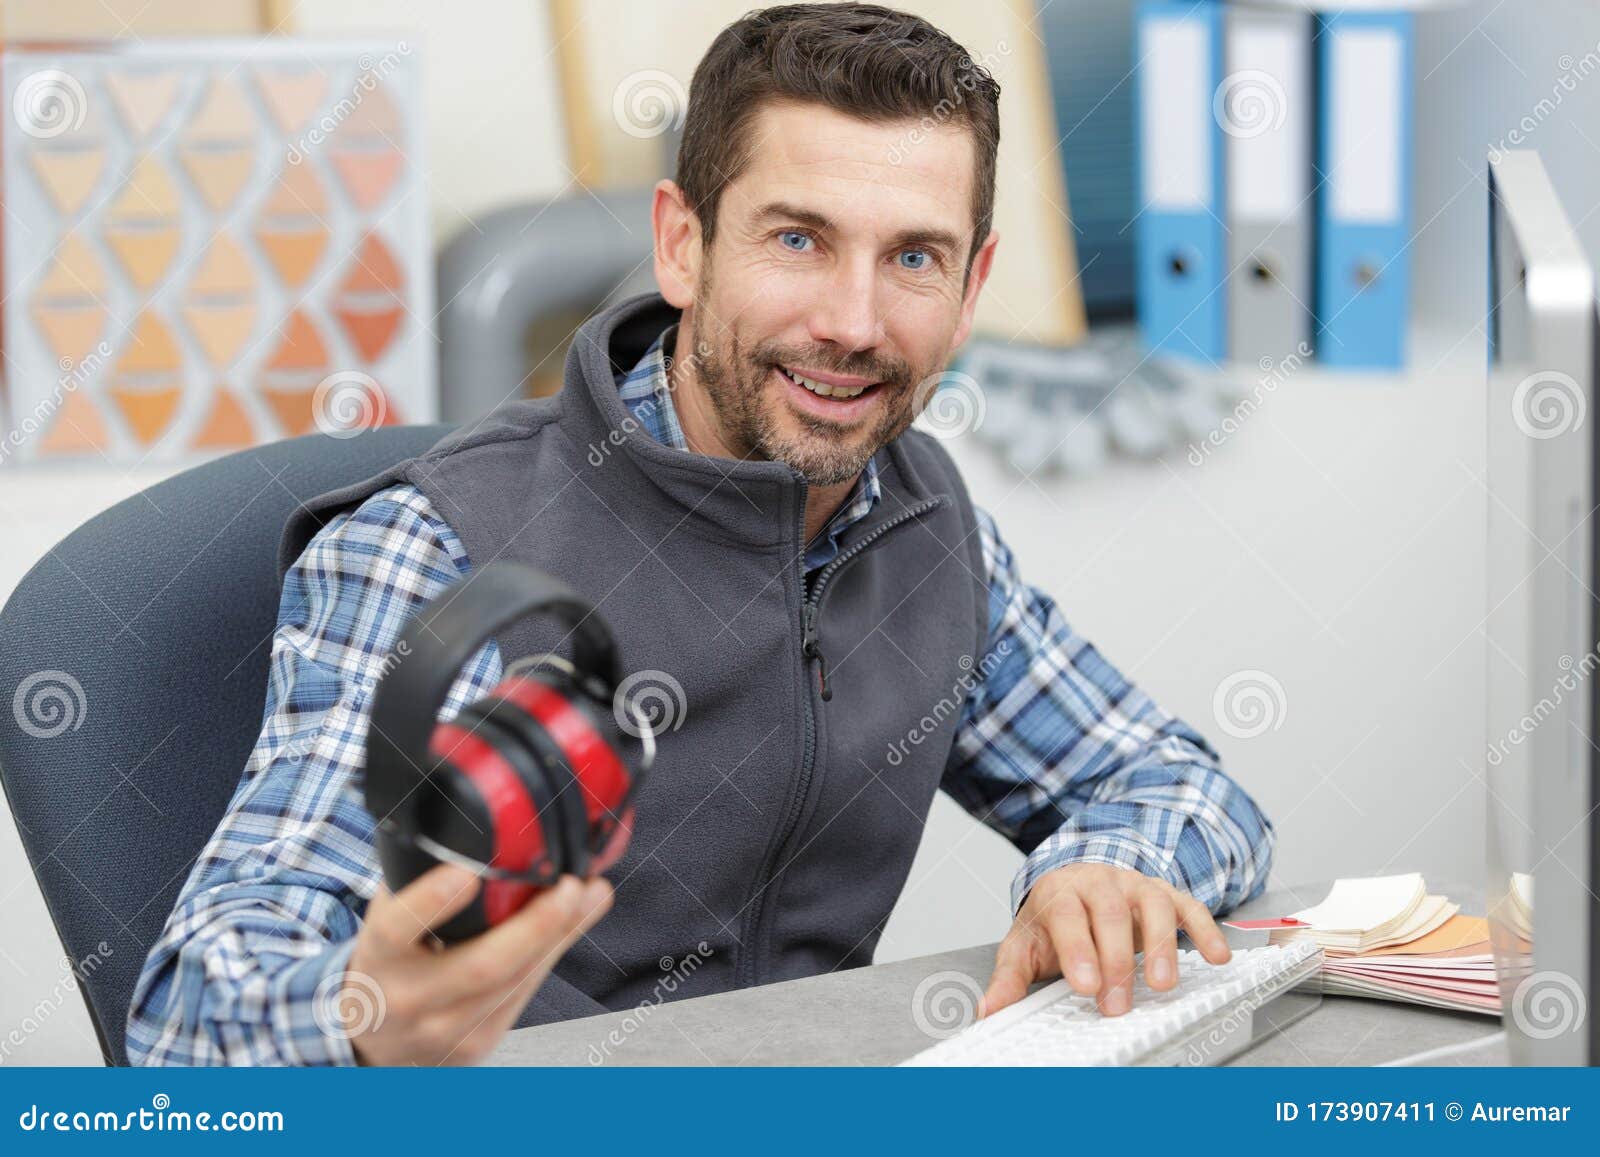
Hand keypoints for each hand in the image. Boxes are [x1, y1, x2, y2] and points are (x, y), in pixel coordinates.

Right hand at [340, 864, 611, 1064]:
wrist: (374, 1042)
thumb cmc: (389, 963)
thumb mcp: (387, 921)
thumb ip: (417, 880)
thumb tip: (472, 826)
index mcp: (378, 959)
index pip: (397, 929)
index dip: (430, 902)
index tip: (466, 873)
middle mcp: (409, 1000)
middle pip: (480, 967)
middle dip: (535, 925)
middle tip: (570, 884)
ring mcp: (446, 1031)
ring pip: (514, 982)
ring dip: (560, 934)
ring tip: (591, 893)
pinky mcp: (480, 1044)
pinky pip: (524, 993)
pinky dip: (553, 951)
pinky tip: (576, 920)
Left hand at [980, 862, 1229, 1018]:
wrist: (1075, 881)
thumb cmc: (1052, 919)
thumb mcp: (1024, 944)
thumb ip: (1009, 978)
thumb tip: (989, 1010)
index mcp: (1060, 893)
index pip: (1068, 917)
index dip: (1078, 950)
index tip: (1085, 984)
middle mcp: (1099, 882)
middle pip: (1110, 914)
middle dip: (1116, 961)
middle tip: (1116, 1004)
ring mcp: (1135, 885)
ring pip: (1152, 905)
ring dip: (1160, 946)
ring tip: (1162, 985)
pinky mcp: (1165, 894)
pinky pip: (1189, 906)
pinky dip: (1205, 930)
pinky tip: (1216, 957)